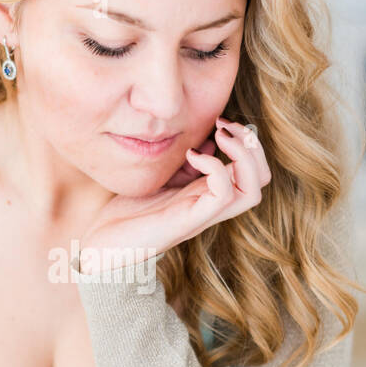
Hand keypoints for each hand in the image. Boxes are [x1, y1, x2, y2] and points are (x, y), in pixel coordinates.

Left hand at [78, 118, 270, 271]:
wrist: (104, 243)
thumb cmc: (129, 212)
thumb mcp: (162, 178)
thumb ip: (186, 165)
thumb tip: (207, 143)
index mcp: (208, 195)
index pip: (254, 172)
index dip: (247, 143)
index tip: (222, 123)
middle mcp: (212, 207)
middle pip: (261, 179)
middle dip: (252, 145)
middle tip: (225, 126)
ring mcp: (203, 215)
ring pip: (252, 190)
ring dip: (242, 155)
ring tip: (219, 136)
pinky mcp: (189, 221)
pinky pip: (222, 195)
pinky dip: (214, 167)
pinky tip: (192, 156)